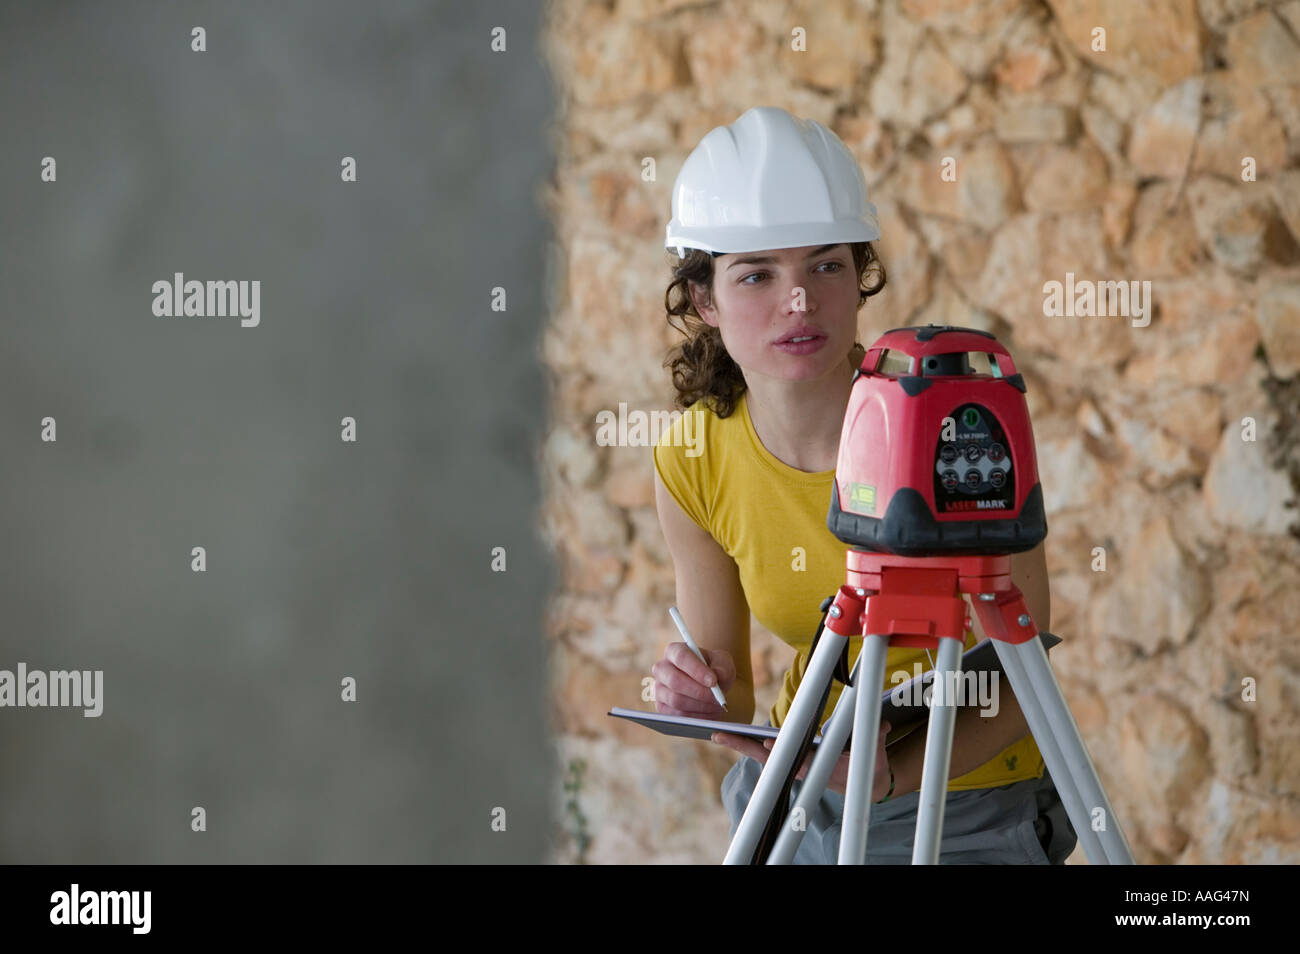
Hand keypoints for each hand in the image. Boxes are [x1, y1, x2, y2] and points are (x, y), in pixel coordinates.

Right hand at [650, 643, 736, 716]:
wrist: (710, 686)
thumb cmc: (715, 669)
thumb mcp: (723, 663)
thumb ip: (722, 668)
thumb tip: (717, 677)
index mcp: (674, 651)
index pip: (681, 657)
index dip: (696, 670)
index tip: (713, 681)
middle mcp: (662, 668)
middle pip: (674, 680)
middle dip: (698, 691)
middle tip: (716, 698)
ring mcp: (659, 689)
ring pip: (676, 700)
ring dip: (700, 705)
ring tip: (716, 706)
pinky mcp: (661, 707)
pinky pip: (676, 716)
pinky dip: (695, 717)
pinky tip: (708, 714)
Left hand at [711, 721, 891, 799]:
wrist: (864, 782)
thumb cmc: (867, 763)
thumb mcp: (873, 751)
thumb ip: (875, 734)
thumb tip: (881, 723)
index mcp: (818, 765)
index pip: (796, 757)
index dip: (782, 750)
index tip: (767, 742)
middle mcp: (801, 766)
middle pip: (768, 756)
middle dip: (744, 745)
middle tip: (720, 736)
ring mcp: (793, 765)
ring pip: (762, 755)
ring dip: (740, 745)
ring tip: (718, 734)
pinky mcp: (791, 761)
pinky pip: (765, 753)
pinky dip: (747, 744)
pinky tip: (731, 737)